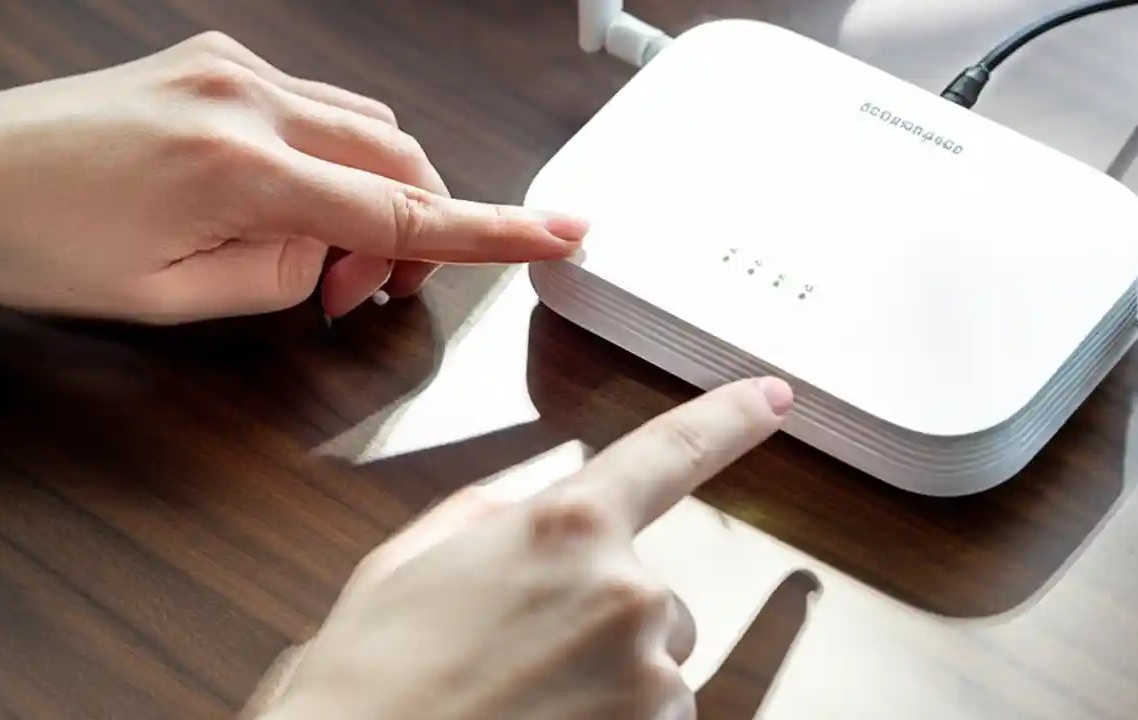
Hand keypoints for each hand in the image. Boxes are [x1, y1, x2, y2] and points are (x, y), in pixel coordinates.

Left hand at [0, 32, 585, 323]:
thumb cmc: (32, 242)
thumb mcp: (171, 301)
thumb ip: (279, 278)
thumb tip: (333, 256)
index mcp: (237, 167)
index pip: (398, 211)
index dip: (489, 230)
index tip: (557, 232)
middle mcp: (246, 98)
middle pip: (398, 158)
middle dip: (413, 230)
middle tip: (360, 293)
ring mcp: (231, 69)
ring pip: (366, 130)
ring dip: (370, 199)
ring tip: (311, 258)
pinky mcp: (216, 62)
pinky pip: (318, 110)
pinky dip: (331, 164)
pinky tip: (286, 205)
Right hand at [241, 376, 794, 719]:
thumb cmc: (367, 684)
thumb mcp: (408, 563)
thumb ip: (490, 518)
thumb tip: (528, 511)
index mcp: (563, 529)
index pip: (669, 452)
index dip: (728, 419)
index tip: (770, 398)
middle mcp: (625, 596)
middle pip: (653, 598)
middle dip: (601, 620)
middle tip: (517, 654)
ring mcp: (649, 681)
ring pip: (654, 670)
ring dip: (607, 685)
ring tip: (519, 703)